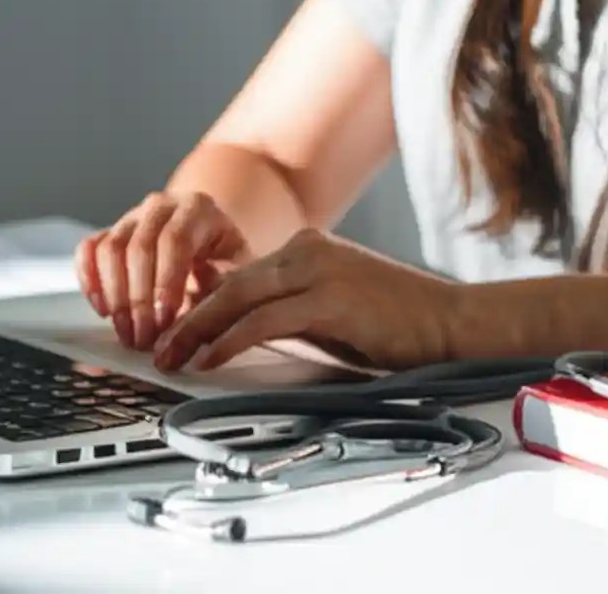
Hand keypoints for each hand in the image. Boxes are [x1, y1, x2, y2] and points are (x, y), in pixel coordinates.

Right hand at [75, 192, 249, 349]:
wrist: (210, 245)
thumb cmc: (226, 263)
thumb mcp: (238, 273)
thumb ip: (221, 292)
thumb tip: (197, 323)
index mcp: (198, 210)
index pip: (175, 240)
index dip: (167, 282)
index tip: (165, 319)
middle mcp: (160, 207)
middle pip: (138, 247)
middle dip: (138, 299)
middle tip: (143, 337)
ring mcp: (131, 218)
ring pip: (109, 249)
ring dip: (114, 296)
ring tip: (127, 332)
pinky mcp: (109, 232)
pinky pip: (88, 250)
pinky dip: (90, 281)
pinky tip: (104, 310)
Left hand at [153, 229, 458, 371]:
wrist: (450, 322)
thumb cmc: (395, 324)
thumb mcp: (332, 309)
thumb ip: (290, 311)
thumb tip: (242, 332)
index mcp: (307, 249)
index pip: (239, 275)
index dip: (200, 304)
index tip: (174, 330)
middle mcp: (308, 251)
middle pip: (229, 283)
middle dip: (186, 317)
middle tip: (158, 347)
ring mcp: (319, 271)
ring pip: (238, 298)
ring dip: (197, 330)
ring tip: (172, 357)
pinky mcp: (330, 300)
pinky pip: (264, 320)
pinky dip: (230, 340)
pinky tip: (211, 358)